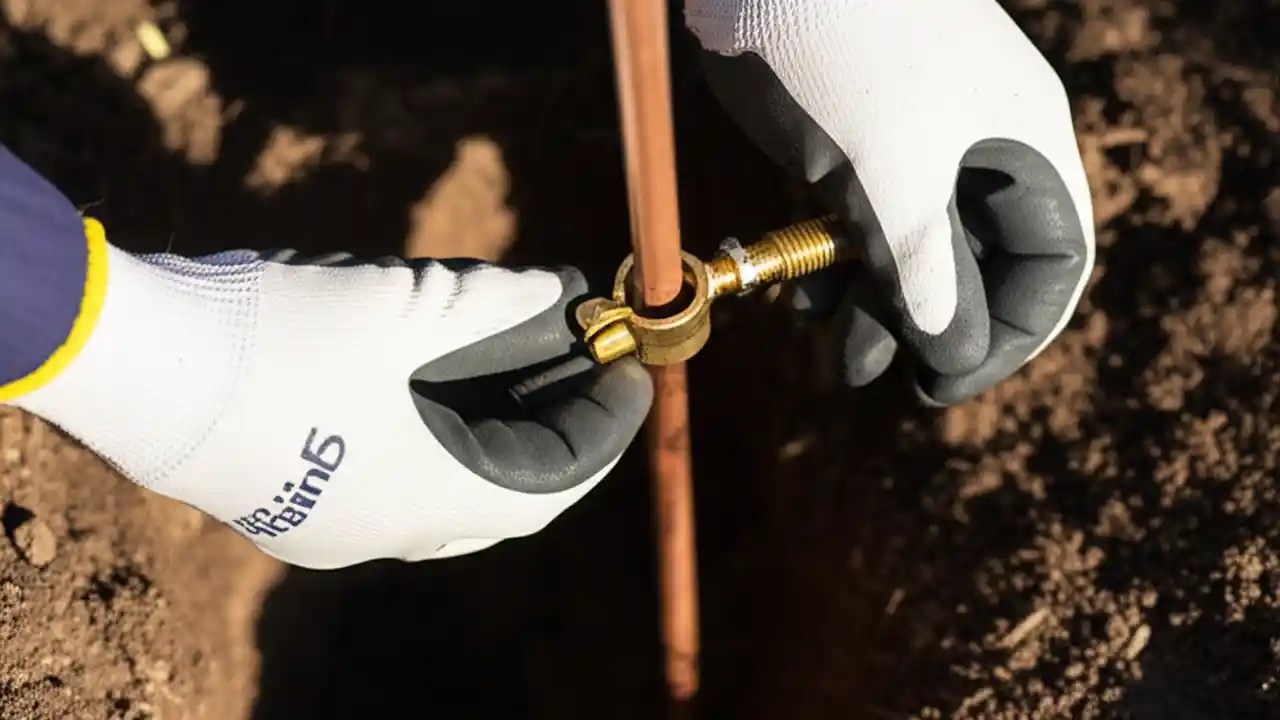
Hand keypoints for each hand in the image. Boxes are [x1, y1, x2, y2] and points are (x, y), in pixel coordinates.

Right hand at [9, 222, 651, 568]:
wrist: (138, 362)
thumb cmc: (280, 334)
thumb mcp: (408, 305)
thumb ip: (501, 303)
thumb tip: (567, 293)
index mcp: (428, 498)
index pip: (549, 482)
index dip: (601, 429)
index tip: (630, 376)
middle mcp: (388, 530)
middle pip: (501, 492)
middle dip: (547, 429)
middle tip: (577, 370)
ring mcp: (335, 527)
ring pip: (445, 490)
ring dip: (488, 432)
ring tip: (515, 366)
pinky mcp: (294, 506)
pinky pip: (391, 483)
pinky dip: (432, 438)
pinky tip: (436, 384)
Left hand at [684, 0, 1094, 403]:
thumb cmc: (845, 49)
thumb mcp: (892, 175)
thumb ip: (926, 272)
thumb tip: (953, 354)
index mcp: (1021, 147)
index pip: (1054, 262)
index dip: (1012, 334)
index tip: (947, 381)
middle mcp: (977, 150)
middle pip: (978, 266)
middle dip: (927, 326)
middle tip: (866, 368)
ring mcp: (913, 145)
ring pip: (912, 251)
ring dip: (874, 304)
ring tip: (827, 340)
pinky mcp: (853, 142)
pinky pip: (861, 223)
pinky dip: (837, 264)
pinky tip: (800, 291)